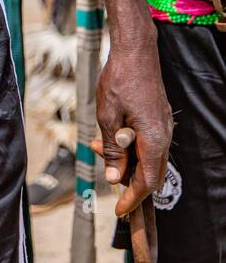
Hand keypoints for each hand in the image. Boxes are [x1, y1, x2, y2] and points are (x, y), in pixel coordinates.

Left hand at [92, 44, 172, 215]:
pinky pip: (148, 144)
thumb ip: (112, 150)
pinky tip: (112, 136)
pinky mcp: (158, 119)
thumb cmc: (119, 80)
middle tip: (105, 175)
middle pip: (151, 173)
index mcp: (153, 139)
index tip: (118, 211)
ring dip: (126, 161)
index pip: (147, 182)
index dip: (131, 199)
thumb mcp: (108, 117)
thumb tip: (113, 178)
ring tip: (98, 147)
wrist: (136, 51)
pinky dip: (131, 148)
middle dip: (127, 180)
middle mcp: (163, 136)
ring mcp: (163, 127)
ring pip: (149, 158)